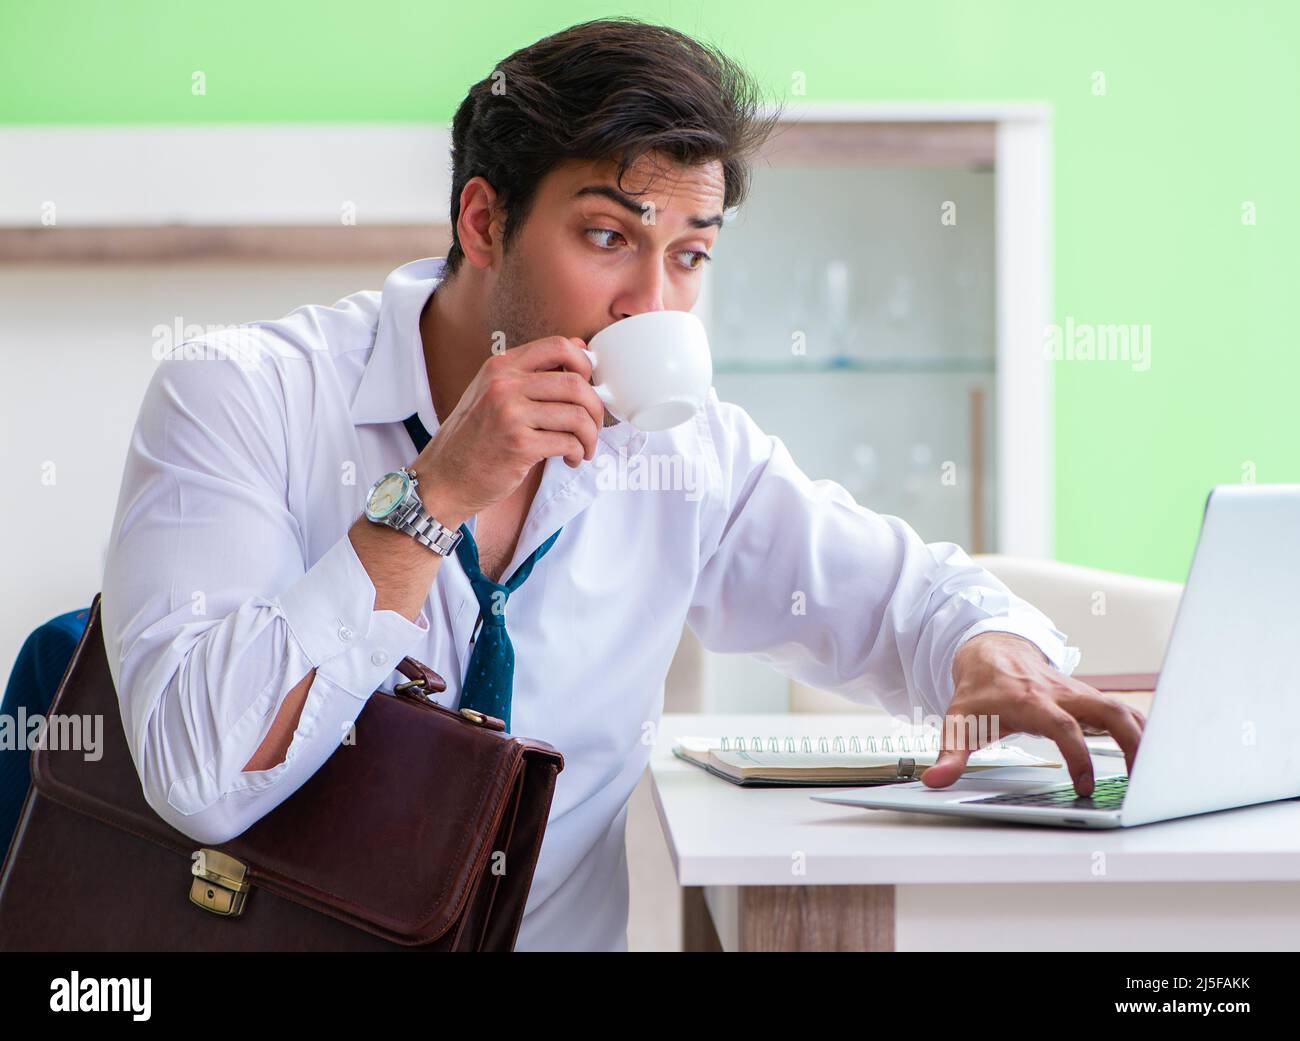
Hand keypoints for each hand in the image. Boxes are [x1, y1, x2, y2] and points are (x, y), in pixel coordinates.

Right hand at [412, 336, 604, 522]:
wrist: (444, 478)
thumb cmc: (473, 438)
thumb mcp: (492, 393)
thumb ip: (531, 373)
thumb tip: (580, 350)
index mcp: (500, 366)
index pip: (558, 346)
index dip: (585, 363)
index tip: (591, 384)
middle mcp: (504, 385)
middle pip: (575, 383)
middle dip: (596, 408)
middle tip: (594, 426)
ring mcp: (511, 415)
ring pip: (577, 415)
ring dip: (590, 435)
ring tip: (584, 448)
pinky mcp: (519, 446)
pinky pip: (568, 443)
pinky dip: (578, 453)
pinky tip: (570, 459)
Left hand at [919, 632, 1146, 796]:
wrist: (991, 653)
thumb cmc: (978, 691)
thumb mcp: (957, 721)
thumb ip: (949, 753)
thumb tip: (934, 780)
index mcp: (1032, 701)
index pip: (1064, 727)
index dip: (1077, 757)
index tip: (1083, 786)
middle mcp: (1063, 695)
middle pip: (1110, 711)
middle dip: (1133, 743)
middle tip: (1144, 781)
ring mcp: (1081, 695)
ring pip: (1125, 710)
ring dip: (1145, 740)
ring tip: (1155, 777)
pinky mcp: (1090, 699)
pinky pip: (1124, 712)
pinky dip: (1142, 732)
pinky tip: (1150, 757)